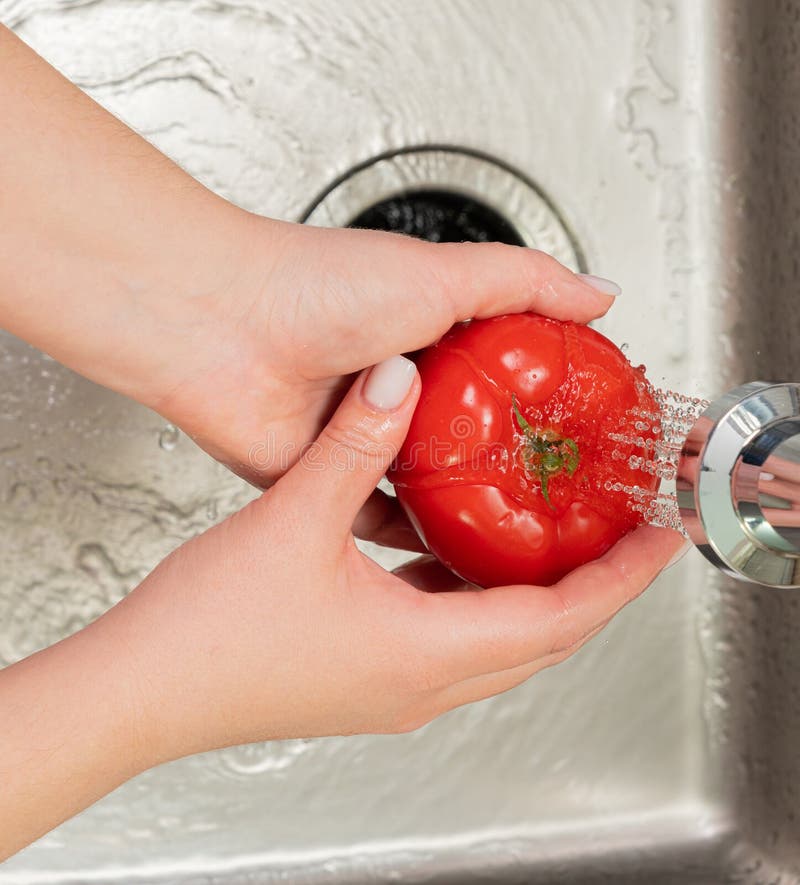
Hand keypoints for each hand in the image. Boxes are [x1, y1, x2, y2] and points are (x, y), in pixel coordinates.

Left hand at [0, 25, 616, 548]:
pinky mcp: (326, 476)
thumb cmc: (314, 289)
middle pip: (472, 438)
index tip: (592, 435)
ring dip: (464, 505)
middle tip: (564, 500)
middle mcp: (397, 389)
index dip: (549, 405)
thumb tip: (599, 294)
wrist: (221, 329)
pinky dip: (406, 533)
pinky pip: (376, 515)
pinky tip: (443, 550)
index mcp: (429, 337)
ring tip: (518, 533)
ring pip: (427, 482)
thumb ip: (526, 282)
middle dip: (513, 466)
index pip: (509, 376)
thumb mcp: (443, 275)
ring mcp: (361, 435)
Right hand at [102, 356, 685, 761]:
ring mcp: (395, 687)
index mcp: (422, 652)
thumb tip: (399, 377)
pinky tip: (459, 552)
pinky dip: (479, 596)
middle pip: (546, 637)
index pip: (562, 616)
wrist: (142, 688)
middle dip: (598, 584)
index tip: (662, 536)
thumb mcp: (294, 519)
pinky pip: (453, 637)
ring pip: (502, 642)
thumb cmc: (209, 633)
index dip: (621, 575)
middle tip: (627, 532)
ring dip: (541, 593)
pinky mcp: (368, 676)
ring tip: (561, 537)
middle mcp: (421, 682)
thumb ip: (358, 442)